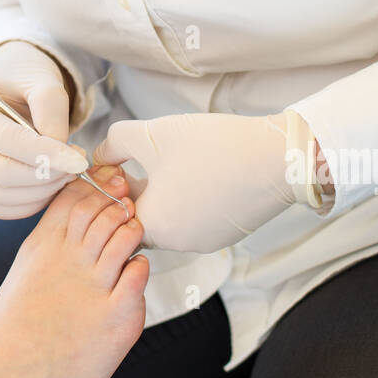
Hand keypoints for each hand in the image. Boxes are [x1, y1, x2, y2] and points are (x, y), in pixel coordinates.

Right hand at [0, 40, 89, 219]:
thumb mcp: (43, 79)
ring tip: (66, 169)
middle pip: (0, 174)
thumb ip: (52, 110)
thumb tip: (60, 151)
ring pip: (1, 197)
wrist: (10, 81)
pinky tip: (50, 181)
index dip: (45, 154)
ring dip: (42, 190)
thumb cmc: (25, 75)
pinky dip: (32, 202)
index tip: (79, 161)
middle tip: (76, 163)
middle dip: (45, 174)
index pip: (6, 139)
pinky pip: (2, 208)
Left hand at [91, 111, 295, 252]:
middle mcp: (177, 243)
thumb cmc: (211, 146)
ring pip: (171, 218)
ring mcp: (204, 241)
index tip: (121, 161)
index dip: (114, 185)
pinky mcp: (226, 234)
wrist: (277, 158)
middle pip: (143, 217)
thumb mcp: (151, 134)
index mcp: (153, 224)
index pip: (116, 212)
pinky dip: (192, 199)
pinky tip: (204, 171)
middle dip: (140, 188)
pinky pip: (196, 219)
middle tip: (148, 157)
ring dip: (167, 193)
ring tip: (178, 160)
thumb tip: (100, 156)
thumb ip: (115, 143)